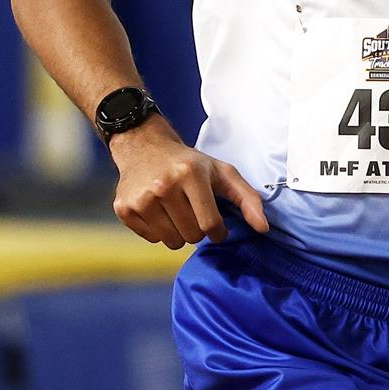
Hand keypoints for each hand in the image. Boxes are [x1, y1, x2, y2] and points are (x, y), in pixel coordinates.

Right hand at [109, 120, 269, 248]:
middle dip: (197, 229)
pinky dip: (158, 230)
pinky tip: (158, 210)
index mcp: (190, 174)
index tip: (216, 224)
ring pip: (171, 242)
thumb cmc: (189, 163)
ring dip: (179, 232)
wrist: (144, 147)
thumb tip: (264, 228)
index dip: (218, 231)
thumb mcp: (222, 172)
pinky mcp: (124, 209)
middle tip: (192, 210)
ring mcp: (141, 198)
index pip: (210, 226)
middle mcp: (163, 185)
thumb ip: (247, 199)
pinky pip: (152, 239)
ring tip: (176, 210)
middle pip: (191, 236)